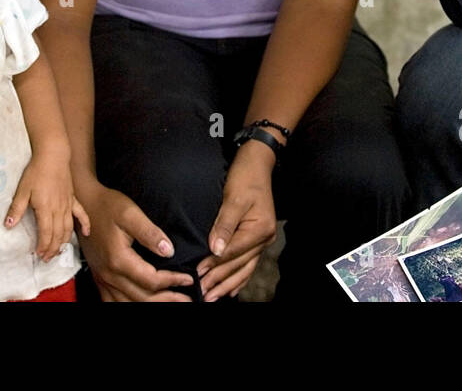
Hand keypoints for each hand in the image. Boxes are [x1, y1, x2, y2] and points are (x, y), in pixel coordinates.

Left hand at [6, 149, 91, 261]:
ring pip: (68, 228)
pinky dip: (85, 225)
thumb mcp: (22, 190)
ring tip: (58, 251)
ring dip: (64, 242)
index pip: (46, 234)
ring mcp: (68, 204)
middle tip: (47, 259)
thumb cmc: (36, 172)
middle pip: (58, 235)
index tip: (38, 255)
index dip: (43, 246)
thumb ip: (16, 209)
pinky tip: (87, 234)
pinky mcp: (73, 198)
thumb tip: (8, 226)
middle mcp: (59, 210)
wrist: (53, 156)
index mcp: (46, 209)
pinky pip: (81, 214)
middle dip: (53, 249)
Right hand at [74, 179, 194, 300]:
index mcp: (118, 259)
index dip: (172, 281)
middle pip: (142, 297)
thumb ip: (150, 233)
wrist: (84, 203)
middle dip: (167, 299)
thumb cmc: (106, 205)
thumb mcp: (130, 213)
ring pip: (128, 303)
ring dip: (152, 305)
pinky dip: (131, 304)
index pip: (151, 280)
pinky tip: (144, 302)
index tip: (189, 278)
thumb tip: (168, 251)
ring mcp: (102, 278)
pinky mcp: (99, 277)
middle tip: (187, 298)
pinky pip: (113, 301)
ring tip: (171, 301)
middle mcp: (108, 274)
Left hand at [196, 143, 278, 300]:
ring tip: (214, 297)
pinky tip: (231, 289)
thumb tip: (215, 250)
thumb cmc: (245, 177)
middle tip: (203, 294)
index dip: (215, 265)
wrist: (258, 164)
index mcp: (259, 230)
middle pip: (239, 265)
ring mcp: (263, 240)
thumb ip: (224, 225)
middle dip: (220, 280)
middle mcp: (264, 239)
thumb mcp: (233, 198)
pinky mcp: (258, 238)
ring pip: (245, 269)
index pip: (233, 253)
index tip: (198, 275)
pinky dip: (239, 277)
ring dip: (228, 284)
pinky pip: (248, 263)